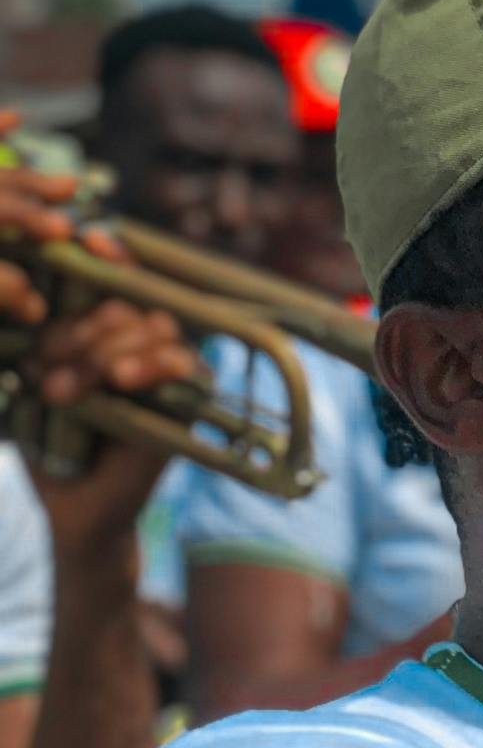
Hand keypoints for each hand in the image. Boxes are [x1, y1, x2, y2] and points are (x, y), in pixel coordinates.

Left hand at [0, 148, 192, 552]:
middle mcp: (137, 343)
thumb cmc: (46, 443)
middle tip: (56, 377)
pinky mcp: (189, 398)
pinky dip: (155, 364)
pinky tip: (127, 380)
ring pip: (153, 326)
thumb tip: (27, 290)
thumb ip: (42, 340)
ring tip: (79, 390)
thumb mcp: (32, 381)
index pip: (112, 276)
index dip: (108, 253)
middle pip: (126, 301)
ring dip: (110, 352)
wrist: (76, 507)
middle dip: (87, 333)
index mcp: (98, 332)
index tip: (89, 239)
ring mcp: (167, 369)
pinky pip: (184, 361)